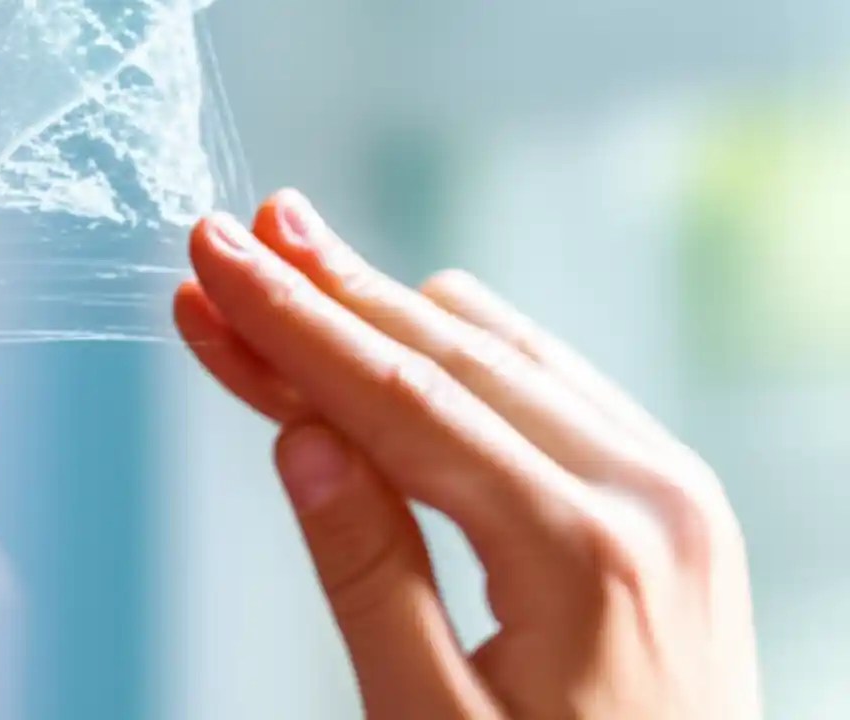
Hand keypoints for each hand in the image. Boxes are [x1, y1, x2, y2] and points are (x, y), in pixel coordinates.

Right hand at [174, 189, 759, 718]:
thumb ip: (370, 580)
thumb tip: (302, 441)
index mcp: (582, 554)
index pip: (399, 403)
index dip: (291, 327)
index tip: (217, 265)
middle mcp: (645, 490)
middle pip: (448, 351)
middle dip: (326, 292)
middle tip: (237, 236)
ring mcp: (669, 484)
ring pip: (501, 349)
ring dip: (384, 312)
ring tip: (296, 271)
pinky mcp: (668, 493)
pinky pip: (550, 381)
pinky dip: (456, 351)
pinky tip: (394, 332)